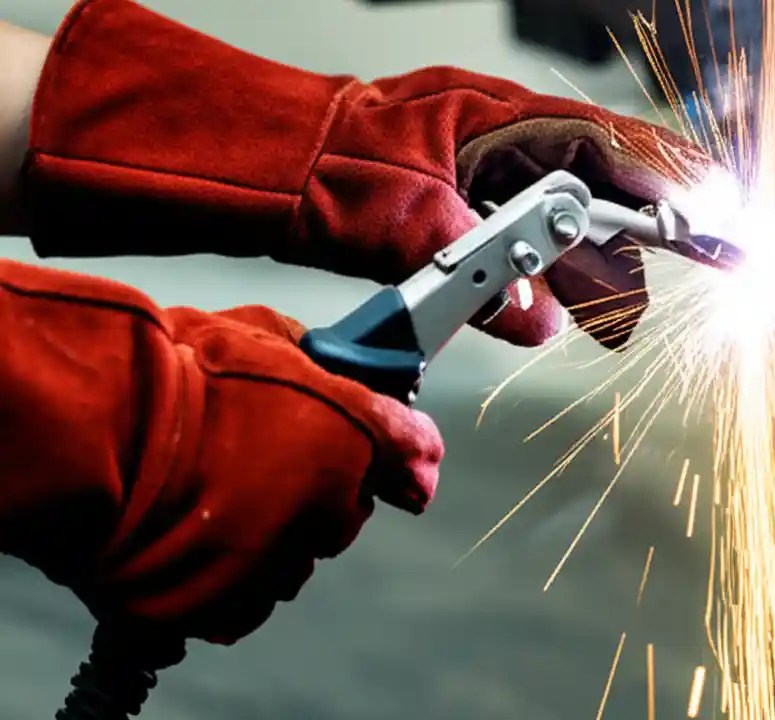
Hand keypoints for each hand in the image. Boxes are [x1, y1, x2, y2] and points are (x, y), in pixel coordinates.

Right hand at [0, 260, 440, 643]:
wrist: (99, 428)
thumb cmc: (178, 370)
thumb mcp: (263, 332)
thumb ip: (322, 357)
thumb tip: (344, 365)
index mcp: (357, 440)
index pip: (415, 454)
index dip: (406, 450)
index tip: (404, 451)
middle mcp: (333, 508)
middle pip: (349, 507)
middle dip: (322, 484)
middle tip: (268, 454)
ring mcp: (283, 562)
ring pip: (299, 553)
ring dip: (275, 530)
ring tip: (218, 490)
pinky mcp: (229, 606)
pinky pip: (249, 595)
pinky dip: (231, 572)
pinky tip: (197, 533)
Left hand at [23, 0, 713, 349]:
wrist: (265, 165)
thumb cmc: (325, 169)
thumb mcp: (411, 224)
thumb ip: (484, 273)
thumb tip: (540, 319)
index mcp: (500, 119)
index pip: (609, 150)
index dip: (668, 185)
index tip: (714, 216)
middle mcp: (503, 138)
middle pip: (600, 187)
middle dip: (644, 235)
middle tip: (697, 267)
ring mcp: (486, 169)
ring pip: (566, 220)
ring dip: (597, 268)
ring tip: (621, 318)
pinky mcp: (467, 204)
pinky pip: (530, 240)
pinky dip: (552, 276)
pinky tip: (564, 310)